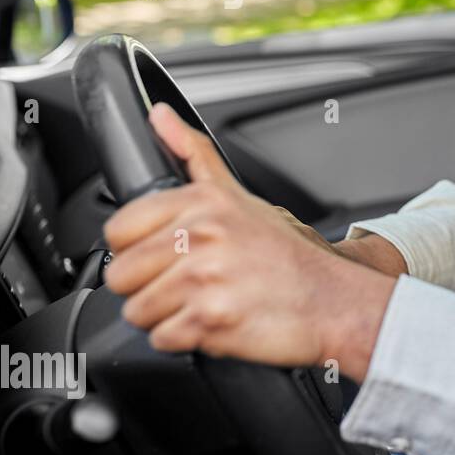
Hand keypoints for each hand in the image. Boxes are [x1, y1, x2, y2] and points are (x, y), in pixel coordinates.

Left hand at [102, 103, 396, 379]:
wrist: (334, 301)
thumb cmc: (288, 256)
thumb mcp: (241, 197)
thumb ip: (194, 155)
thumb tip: (158, 115)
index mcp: (203, 203)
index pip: (119, 230)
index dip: (139, 249)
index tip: (169, 256)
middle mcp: (202, 236)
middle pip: (121, 276)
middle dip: (149, 288)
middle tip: (191, 286)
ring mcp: (205, 278)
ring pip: (138, 311)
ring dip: (166, 317)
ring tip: (205, 304)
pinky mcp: (210, 320)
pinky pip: (162, 339)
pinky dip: (185, 340)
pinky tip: (216, 324)